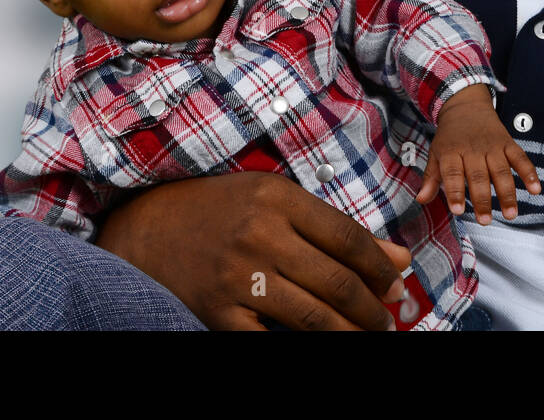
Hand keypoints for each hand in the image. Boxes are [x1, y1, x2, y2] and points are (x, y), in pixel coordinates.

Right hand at [95, 172, 412, 330]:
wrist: (144, 227)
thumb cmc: (219, 209)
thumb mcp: (274, 200)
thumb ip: (335, 227)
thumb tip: (399, 258)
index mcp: (276, 197)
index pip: (348, 237)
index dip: (381, 266)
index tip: (396, 281)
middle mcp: (259, 234)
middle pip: (337, 281)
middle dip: (372, 307)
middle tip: (388, 319)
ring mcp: (237, 276)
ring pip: (313, 317)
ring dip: (350, 333)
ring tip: (366, 336)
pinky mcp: (218, 311)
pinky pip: (271, 341)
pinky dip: (304, 347)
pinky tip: (323, 346)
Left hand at [415, 84, 540, 223]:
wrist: (465, 105)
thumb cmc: (449, 137)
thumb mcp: (436, 153)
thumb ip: (431, 178)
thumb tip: (421, 200)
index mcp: (451, 152)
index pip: (452, 174)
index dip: (455, 192)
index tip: (458, 211)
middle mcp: (472, 150)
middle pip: (478, 176)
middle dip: (483, 199)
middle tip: (485, 221)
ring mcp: (492, 146)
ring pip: (501, 171)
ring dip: (507, 194)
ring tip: (510, 214)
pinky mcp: (508, 143)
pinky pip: (520, 158)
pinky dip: (529, 173)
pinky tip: (535, 190)